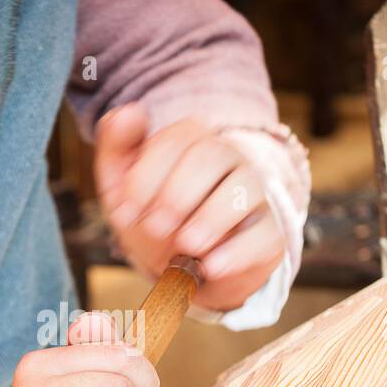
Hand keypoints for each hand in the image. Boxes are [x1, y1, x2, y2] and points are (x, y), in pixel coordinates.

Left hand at [94, 102, 284, 312]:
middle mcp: (228, 159)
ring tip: (186, 246)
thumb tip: (128, 111)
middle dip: (177, 194)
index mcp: (191, 141)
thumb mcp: (122, 186)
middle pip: (212, 156)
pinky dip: (236, 252)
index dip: (147, 176)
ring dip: (210, 218)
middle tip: (155, 227)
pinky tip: (210, 266)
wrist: (183, 275)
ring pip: (244, 187)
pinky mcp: (269, 234)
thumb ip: (117, 146)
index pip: (176, 140)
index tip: (126, 213)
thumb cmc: (153, 220)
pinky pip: (264, 234)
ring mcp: (253, 194)